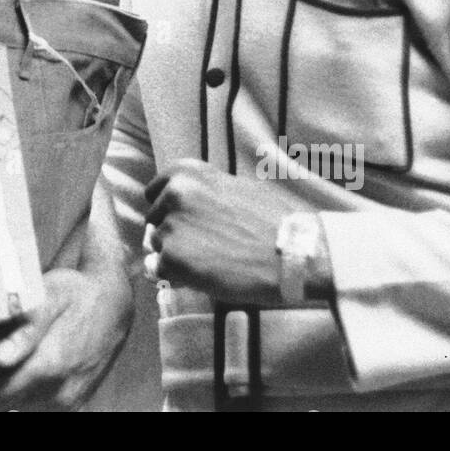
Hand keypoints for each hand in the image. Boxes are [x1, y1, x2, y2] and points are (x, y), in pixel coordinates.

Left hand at [0, 266, 133, 409]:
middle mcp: (59, 391)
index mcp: (50, 365)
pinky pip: (34, 407)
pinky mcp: (72, 403)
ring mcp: (67, 401)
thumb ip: (26, 329)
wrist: (115, 304)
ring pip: (17, 408)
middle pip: (2, 404)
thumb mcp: (51, 297)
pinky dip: (15, 397)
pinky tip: (1, 382)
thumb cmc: (77, 293)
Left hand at [144, 159, 304, 305]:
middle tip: (208, 247)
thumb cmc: (274, 221)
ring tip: (214, 262)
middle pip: (155, 222)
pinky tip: (207, 276)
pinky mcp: (173, 259)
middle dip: (174, 235)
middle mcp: (174, 194)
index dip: (168, 211)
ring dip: (178, 258)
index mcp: (188, 172)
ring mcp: (171, 226)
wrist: (295, 251)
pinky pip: (161, 272)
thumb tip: (178, 215)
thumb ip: (203, 196)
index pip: (154, 193)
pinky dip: (179, 278)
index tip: (186, 223)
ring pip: (159, 248)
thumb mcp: (236, 188)